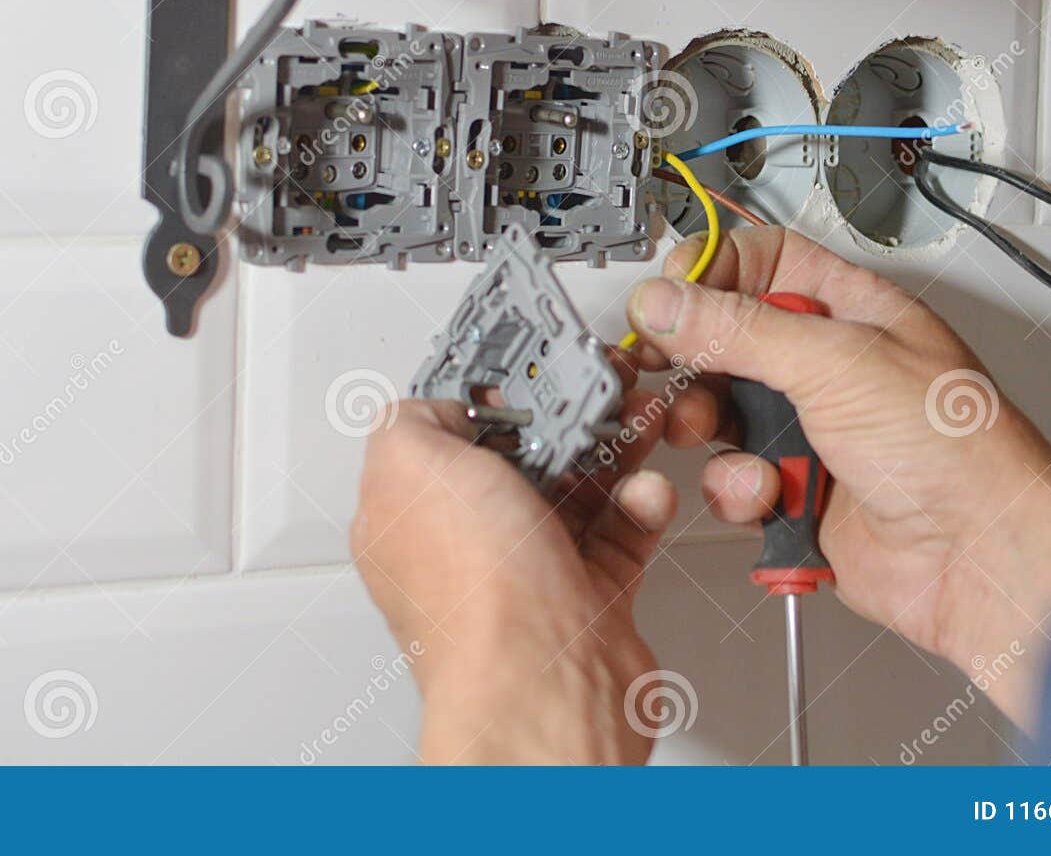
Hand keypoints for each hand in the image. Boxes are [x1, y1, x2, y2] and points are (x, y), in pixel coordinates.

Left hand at [351, 375, 676, 763]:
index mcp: (408, 513)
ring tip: (636, 424)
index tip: (529, 369)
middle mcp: (464, 547)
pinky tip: (643, 491)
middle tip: (600, 391)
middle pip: (518, 458)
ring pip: (574, 490)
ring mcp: (528, 574)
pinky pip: (619, 534)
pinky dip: (638, 506)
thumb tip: (438, 404)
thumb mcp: (411, 462)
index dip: (487, 394)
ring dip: (612, 451)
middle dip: (565, 418)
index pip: (443, 434)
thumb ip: (413, 418)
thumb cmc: (475, 593)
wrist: (547, 682)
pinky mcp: (588, 598)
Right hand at [624, 225, 1050, 728]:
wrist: (980, 559)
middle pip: (726, 339)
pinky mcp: (796, 491)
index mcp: (850, 310)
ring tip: (713, 433)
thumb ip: (738, 327)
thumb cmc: (959, 452)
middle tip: (668, 366)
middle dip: (693, 358)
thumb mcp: (836, 362)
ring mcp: (811, 430)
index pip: (761, 262)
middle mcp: (828, 366)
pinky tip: (767, 492)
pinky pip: (734, 479)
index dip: (711, 271)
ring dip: (709, 427)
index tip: (671, 293)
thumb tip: (666, 300)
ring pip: (720, 413)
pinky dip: (739, 489)